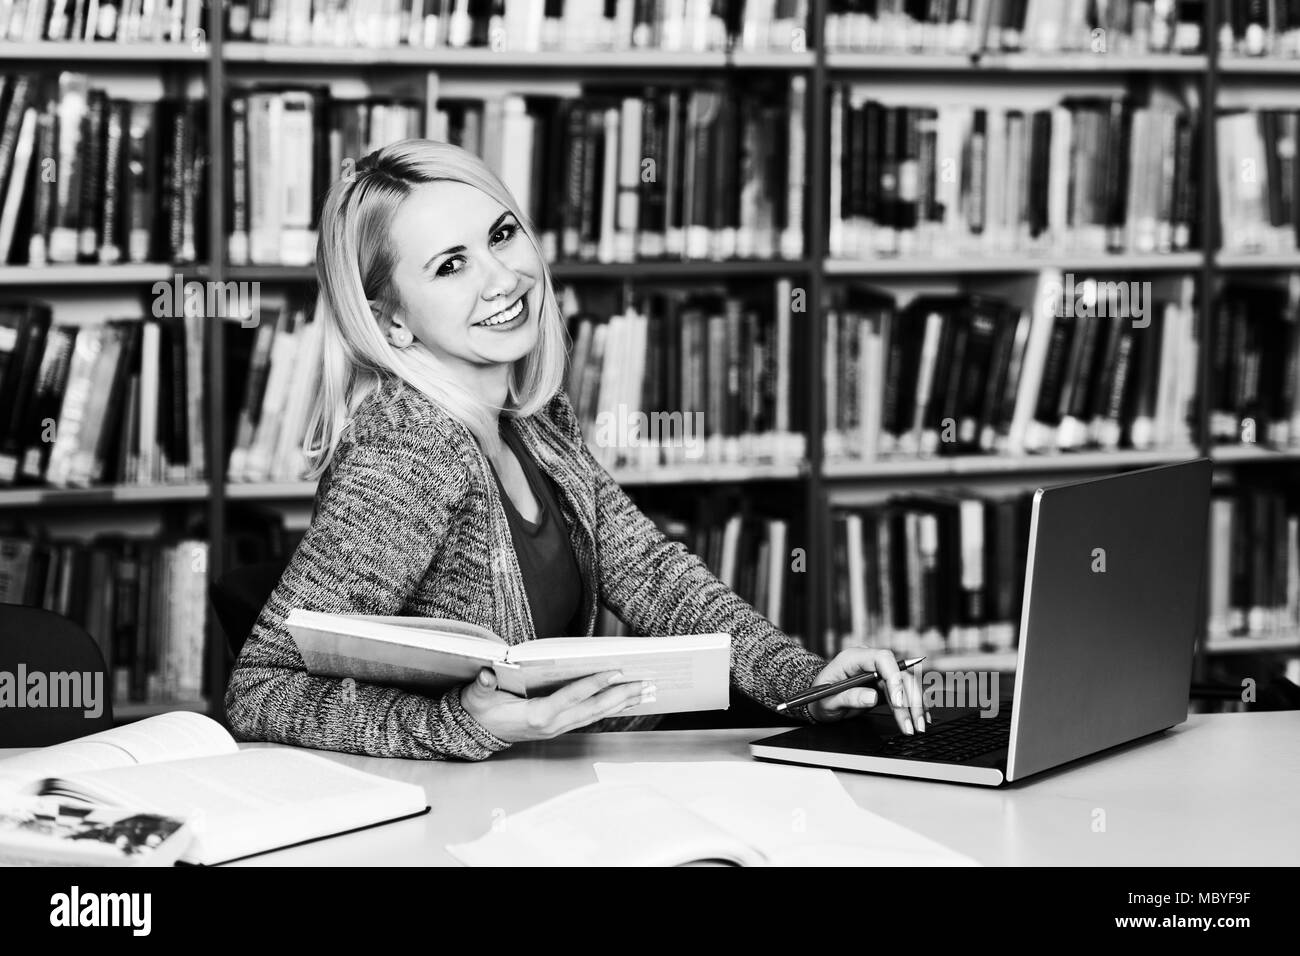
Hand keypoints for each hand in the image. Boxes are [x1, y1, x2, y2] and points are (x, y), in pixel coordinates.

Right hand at [459, 668, 654, 743]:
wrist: (478, 732)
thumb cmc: (480, 710)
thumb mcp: (478, 697)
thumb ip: (483, 686)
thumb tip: (486, 675)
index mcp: (538, 715)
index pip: (573, 696)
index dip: (595, 684)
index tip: (616, 672)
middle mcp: (554, 724)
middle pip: (595, 709)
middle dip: (623, 696)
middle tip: (648, 684)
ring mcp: (560, 728)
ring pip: (598, 714)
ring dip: (624, 703)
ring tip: (648, 692)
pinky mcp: (562, 726)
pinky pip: (592, 716)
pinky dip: (612, 707)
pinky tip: (627, 699)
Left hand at [805, 647, 927, 733]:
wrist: (819, 702)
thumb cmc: (819, 698)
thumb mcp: (827, 701)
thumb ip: (848, 697)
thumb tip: (872, 697)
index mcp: (853, 658)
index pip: (883, 658)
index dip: (894, 678)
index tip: (898, 702)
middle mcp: (869, 662)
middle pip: (899, 673)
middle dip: (910, 698)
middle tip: (913, 723)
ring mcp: (879, 673)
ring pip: (906, 684)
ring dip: (915, 705)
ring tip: (918, 727)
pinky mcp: (884, 686)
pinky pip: (904, 693)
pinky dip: (913, 706)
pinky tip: (921, 718)